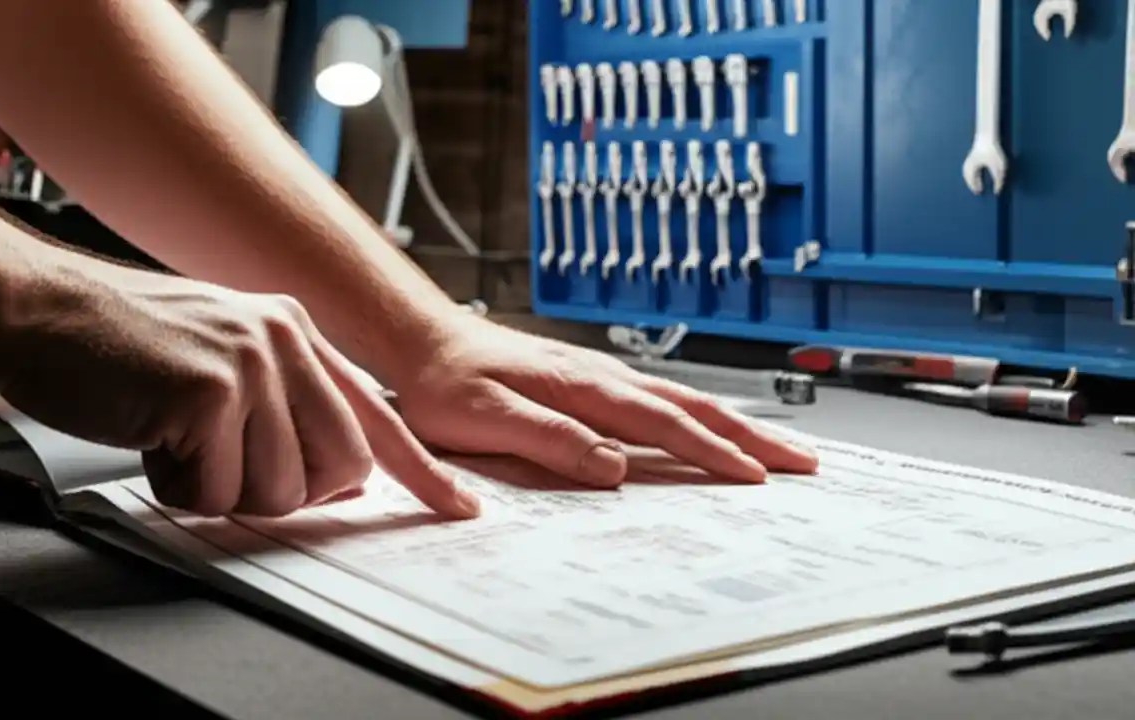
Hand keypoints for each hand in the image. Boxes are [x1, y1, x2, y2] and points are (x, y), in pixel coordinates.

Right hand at [0, 266, 479, 518]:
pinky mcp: (212, 390)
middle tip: (222, 459)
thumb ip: (284, 402)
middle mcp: (286, 340)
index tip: (457, 503)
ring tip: (177, 436)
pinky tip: (152, 436)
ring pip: (276, 491)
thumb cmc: (121, 343)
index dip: (421, 469)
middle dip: (282, 490)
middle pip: (337, 470)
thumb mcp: (224, 353)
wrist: (40, 310)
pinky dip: (177, 485)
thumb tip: (332, 475)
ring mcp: (252, 362)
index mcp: (296, 332)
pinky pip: (216, 491)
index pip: (378, 413)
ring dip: (218, 486)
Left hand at [390, 318, 818, 487]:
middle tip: (803, 462)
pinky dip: (698, 416)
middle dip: (751, 437)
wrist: (422, 341)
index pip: (665, 425)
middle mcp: (601, 378)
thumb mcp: (486, 418)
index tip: (759, 478)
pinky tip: (706, 426)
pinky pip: (658, 399)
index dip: (713, 453)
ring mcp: (599, 376)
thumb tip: (613, 468)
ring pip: (681, 401)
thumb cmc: (445, 382)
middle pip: (693, 408)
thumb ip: (549, 440)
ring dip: (733, 425)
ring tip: (775, 448)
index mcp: (584, 388)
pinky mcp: (588, 380)